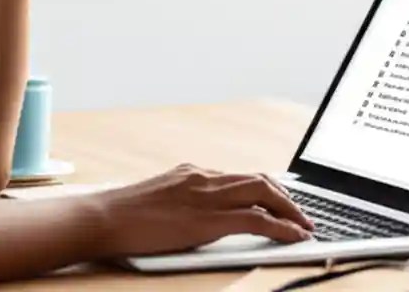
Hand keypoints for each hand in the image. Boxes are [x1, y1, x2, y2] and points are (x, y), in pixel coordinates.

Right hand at [90, 163, 315, 256]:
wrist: (103, 217)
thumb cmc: (122, 217)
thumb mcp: (159, 202)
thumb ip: (183, 203)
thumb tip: (199, 217)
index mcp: (192, 173)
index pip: (240, 176)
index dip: (266, 188)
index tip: (281, 200)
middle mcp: (204, 178)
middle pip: (258, 180)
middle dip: (285, 197)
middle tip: (301, 215)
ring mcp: (207, 195)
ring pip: (263, 193)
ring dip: (290, 209)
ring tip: (305, 226)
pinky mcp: (207, 218)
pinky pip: (256, 218)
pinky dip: (281, 226)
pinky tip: (295, 235)